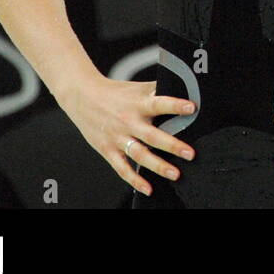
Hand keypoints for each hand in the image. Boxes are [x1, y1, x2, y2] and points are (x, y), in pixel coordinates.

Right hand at [58, 75, 195, 195]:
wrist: (82, 97)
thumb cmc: (114, 93)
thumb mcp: (138, 88)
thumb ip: (159, 90)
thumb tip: (184, 85)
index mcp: (138, 104)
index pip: (159, 103)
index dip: (175, 106)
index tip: (192, 108)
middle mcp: (128, 122)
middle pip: (151, 136)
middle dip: (172, 145)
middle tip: (190, 153)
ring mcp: (118, 137)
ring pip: (139, 154)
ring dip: (158, 166)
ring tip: (175, 173)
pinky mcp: (108, 150)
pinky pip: (122, 168)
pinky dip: (134, 180)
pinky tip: (148, 188)